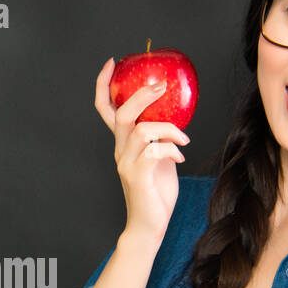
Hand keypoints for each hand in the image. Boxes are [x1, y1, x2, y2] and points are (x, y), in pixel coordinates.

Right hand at [93, 58, 187, 243]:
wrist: (151, 225)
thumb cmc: (156, 191)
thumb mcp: (159, 157)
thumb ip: (160, 138)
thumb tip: (175, 118)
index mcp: (123, 143)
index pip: (105, 109)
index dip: (104, 85)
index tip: (112, 63)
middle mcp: (120, 151)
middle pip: (122, 115)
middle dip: (141, 96)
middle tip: (161, 87)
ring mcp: (126, 164)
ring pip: (141, 131)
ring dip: (167, 128)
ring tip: (183, 138)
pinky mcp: (137, 177)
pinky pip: (153, 151)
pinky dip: (170, 148)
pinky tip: (180, 156)